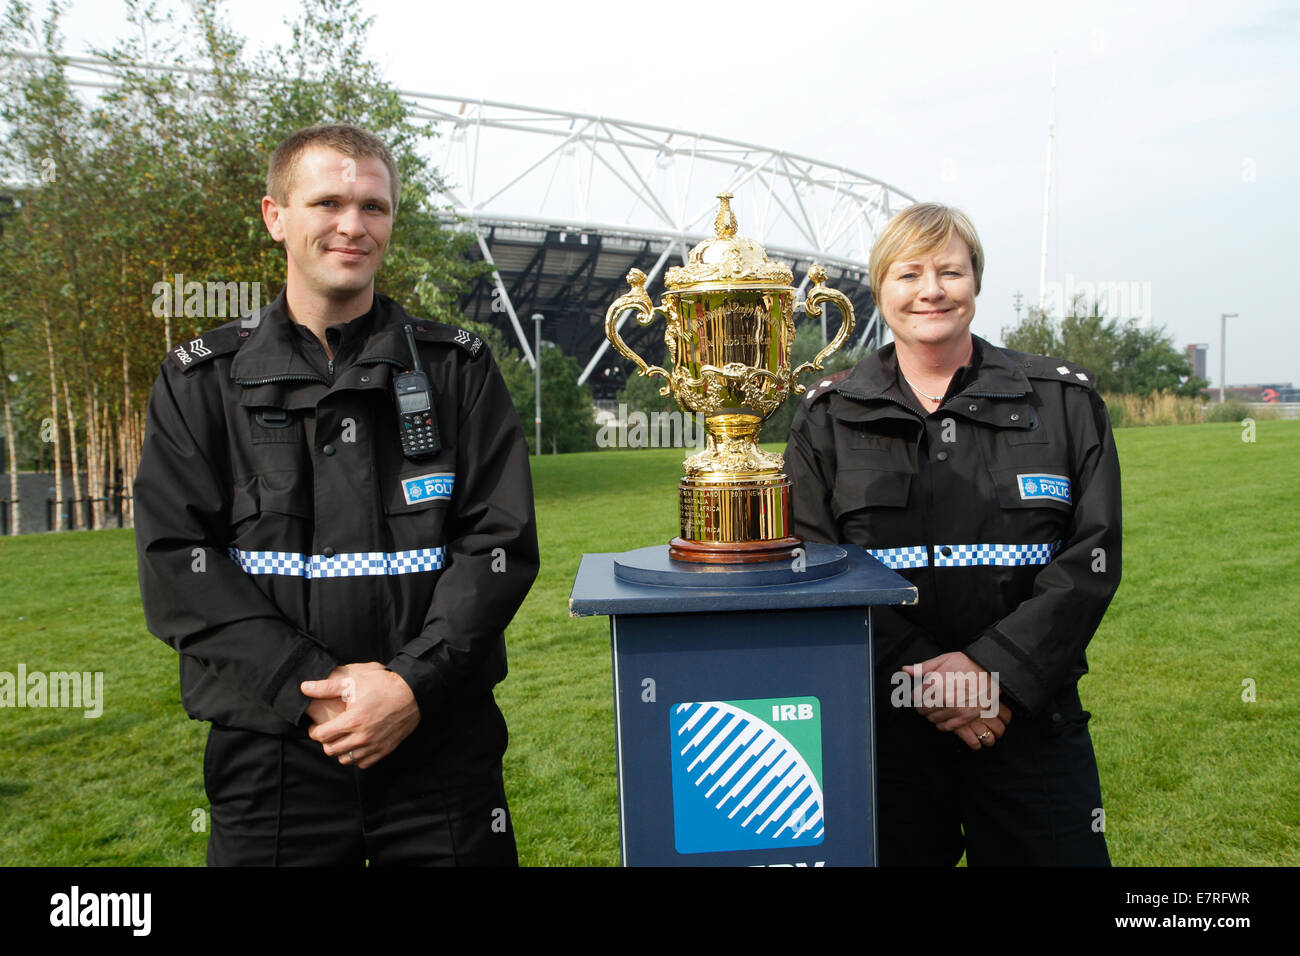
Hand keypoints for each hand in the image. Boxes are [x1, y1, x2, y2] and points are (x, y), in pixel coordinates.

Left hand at [301, 662, 419, 768]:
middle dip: (326, 741)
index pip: (321, 736)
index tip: (317, 726)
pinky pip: (362, 764)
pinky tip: (357, 745)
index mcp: (352, 721)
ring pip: (346, 760)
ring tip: (342, 739)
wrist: (412, 694)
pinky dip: (356, 757)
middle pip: (331, 750)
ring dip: (340, 751)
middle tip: (328, 732)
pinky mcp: (384, 750)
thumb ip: (326, 687)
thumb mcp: (353, 681)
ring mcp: (374, 746)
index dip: (314, 731)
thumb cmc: (383, 685)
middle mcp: (362, 737)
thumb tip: (304, 687)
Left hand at [901, 651, 1009, 749]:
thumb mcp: (945, 659)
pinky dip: (941, 724)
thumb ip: (923, 666)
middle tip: (926, 701)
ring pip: (932, 719)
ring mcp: (955, 709)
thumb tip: (905, 669)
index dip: (915, 695)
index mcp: (936, 682)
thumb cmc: (967, 664)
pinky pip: (945, 727)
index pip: (915, 696)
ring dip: (931, 715)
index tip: (918, 694)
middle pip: (922, 709)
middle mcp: (944, 697)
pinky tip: (944, 715)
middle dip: (921, 706)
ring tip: (936, 707)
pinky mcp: (965, 718)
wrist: (992, 672)